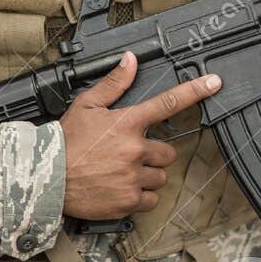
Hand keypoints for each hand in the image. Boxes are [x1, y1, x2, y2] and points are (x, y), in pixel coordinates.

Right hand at [58, 51, 221, 220]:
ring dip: (148, 176)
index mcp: (127, 123)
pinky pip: (151, 200)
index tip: (214, 83)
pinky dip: (141, 196)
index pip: (167, 103)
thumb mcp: (86, 105)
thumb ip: (113, 84)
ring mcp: (133, 177)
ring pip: (160, 177)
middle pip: (168, 152)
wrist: (46, 179)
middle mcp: (135, 149)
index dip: (195, 91)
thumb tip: (130, 60)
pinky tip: (122, 189)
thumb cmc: (64, 141)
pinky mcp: (129, 201)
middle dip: (155, 154)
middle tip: (132, 155)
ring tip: (122, 173)